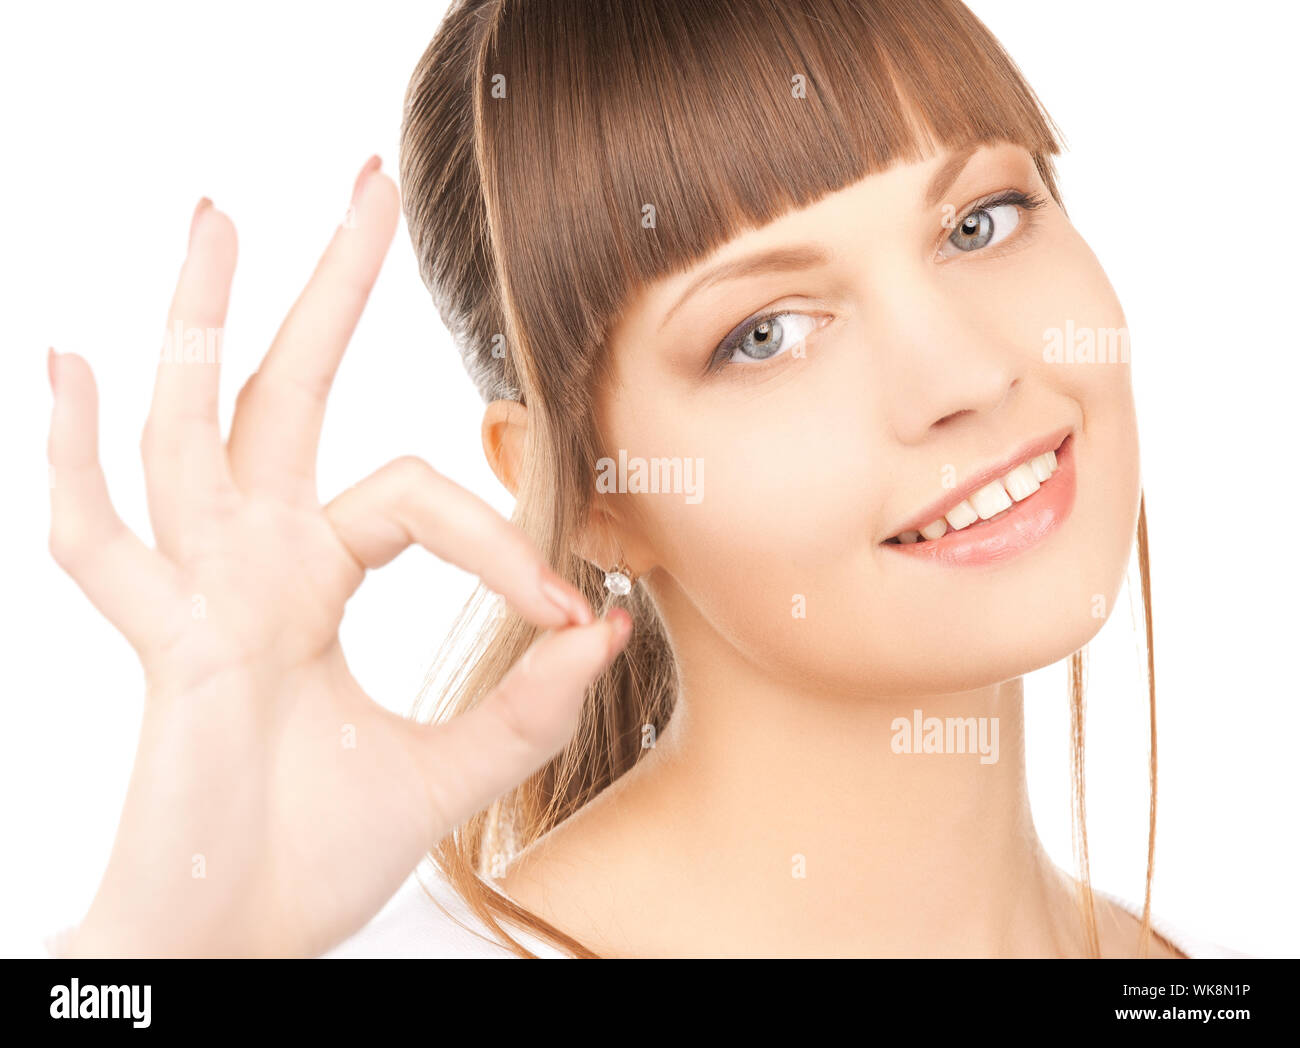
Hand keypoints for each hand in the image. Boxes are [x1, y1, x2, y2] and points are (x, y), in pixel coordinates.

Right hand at [46, 156, 629, 956]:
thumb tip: (608, 624)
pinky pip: (99, 540)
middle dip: (325, 288)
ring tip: (216, 216)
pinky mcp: (160, 642)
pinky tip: (69, 361)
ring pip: (191, 429)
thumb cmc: (316, 856)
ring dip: (197, 321)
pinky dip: (74, 454)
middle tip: (362, 184)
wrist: (233, 942)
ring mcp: (196, 592)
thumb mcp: (449, 771)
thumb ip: (526, 706)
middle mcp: (253, 564)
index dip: (497, 540)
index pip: (415, 497)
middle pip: (287, 393)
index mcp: (318, 580)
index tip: (566, 607)